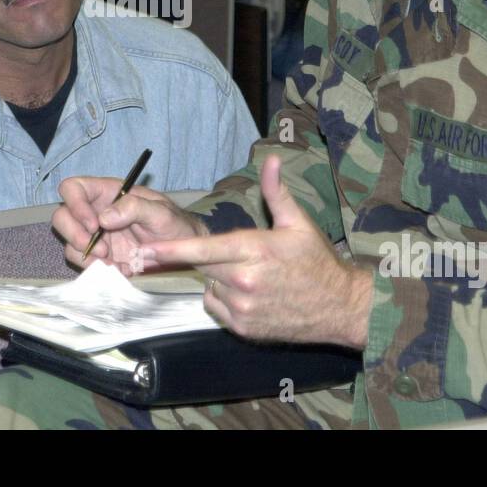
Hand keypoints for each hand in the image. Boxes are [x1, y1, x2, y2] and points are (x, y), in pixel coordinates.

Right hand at [55, 176, 205, 273]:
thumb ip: (134, 207)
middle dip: (74, 234)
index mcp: (107, 193)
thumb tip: (104, 217)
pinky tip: (118, 269)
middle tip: (99, 249)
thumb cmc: (174, 225)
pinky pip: (83, 263)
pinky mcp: (99, 258)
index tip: (93, 224)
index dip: (74, 203)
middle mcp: (95, 212)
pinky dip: (96, 269)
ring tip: (114, 262)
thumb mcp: (160, 212)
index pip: (73, 188)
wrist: (184, 254)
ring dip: (86, 256)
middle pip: (62, 216)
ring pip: (69, 243)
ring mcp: (95, 236)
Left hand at [143, 156, 372, 347]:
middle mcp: (244, 282)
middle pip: (203, 266)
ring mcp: (243, 308)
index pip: (203, 250)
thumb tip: (271, 159)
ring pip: (210, 287)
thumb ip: (276, 192)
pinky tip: (251, 294)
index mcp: (254, 251)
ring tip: (253, 276)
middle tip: (234, 254)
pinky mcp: (243, 327)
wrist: (340, 307)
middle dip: (204, 258)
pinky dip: (225, 299)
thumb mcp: (299, 223)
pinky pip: (217, 307)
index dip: (171, 250)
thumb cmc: (318, 262)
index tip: (146, 249)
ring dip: (220, 279)